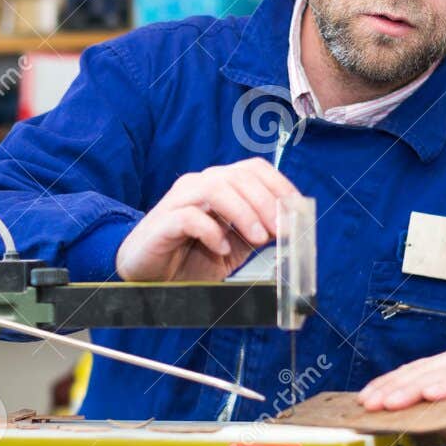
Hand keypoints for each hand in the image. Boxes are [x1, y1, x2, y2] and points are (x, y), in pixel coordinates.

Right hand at [116, 159, 301, 281]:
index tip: (297, 211)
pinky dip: (211, 232)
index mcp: (219, 185)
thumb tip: (289, 227)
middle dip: (266, 203)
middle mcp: (199, 185)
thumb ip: (257, 234)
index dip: (279, 186)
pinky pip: (189, 217)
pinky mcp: (162, 222)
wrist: (149, 276)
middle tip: (280, 231)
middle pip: (239, 176)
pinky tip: (222, 249)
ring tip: (258, 238)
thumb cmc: (190, 259)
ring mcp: (179, 201)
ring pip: (216, 188)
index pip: (254, 169)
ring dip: (244, 212)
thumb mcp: (235, 247)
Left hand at [357, 343, 445, 445]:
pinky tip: (431, 396)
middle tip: (369, 402)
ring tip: (391, 402)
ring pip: (445, 371)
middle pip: (425, 370)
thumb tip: (395, 420)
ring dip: (415, 387)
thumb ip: (433, 422)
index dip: (388, 385)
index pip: (417, 373)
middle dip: (393, 387)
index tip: (364, 400)